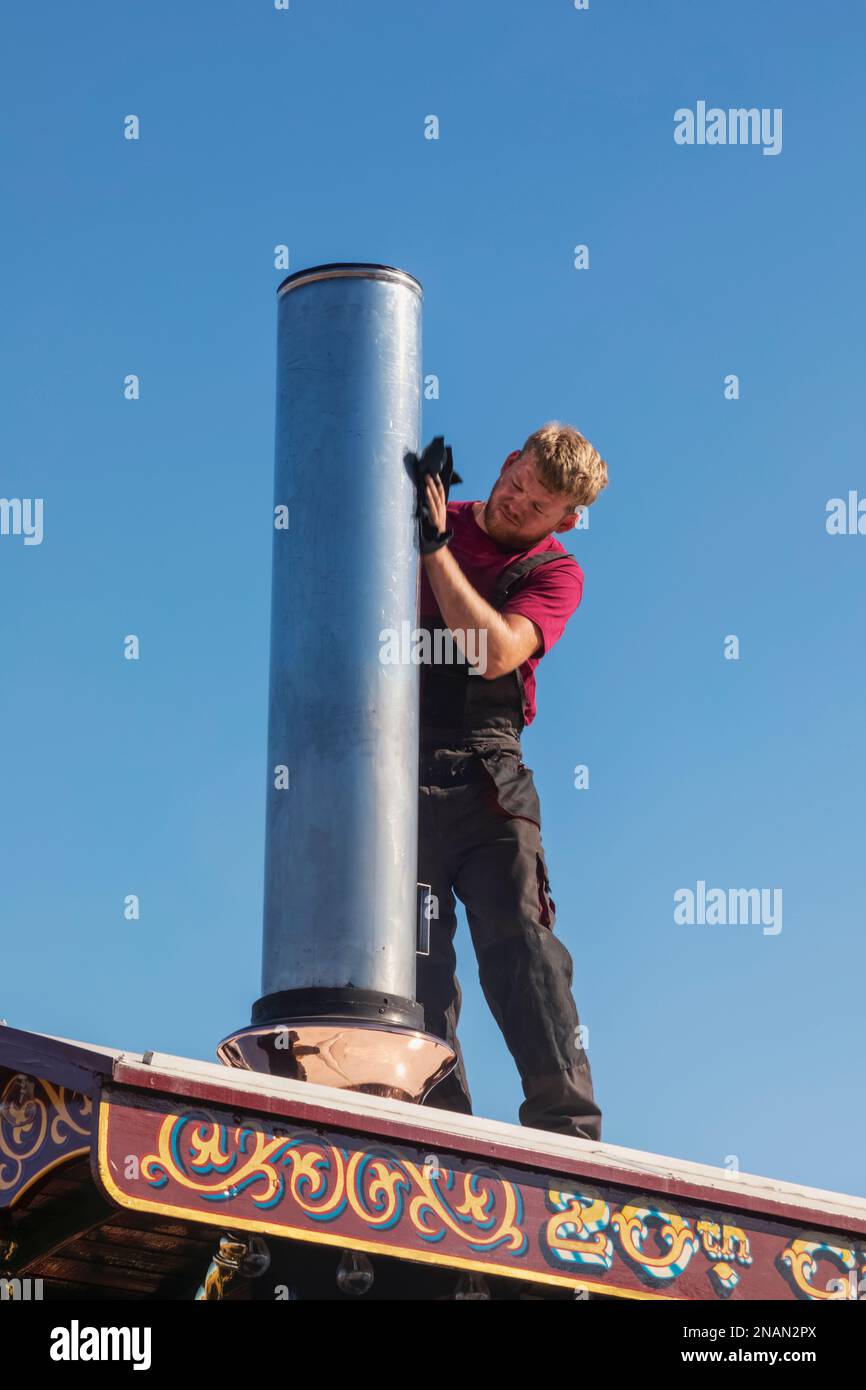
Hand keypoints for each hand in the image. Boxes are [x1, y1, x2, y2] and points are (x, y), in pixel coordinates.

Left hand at [403, 435, 461, 554]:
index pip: (440, 494)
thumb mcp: (426, 522)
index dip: (437, 483)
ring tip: (426, 478)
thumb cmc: (428, 538)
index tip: (433, 473)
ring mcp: (438, 517)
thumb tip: (416, 504)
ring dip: (431, 488)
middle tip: (428, 471)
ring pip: (436, 499)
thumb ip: (424, 513)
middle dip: (434, 482)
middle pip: (439, 494)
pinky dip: (429, 500)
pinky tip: (425, 493)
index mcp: (440, 512)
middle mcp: (440, 513)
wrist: (433, 551)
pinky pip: (432, 508)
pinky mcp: (434, 522)